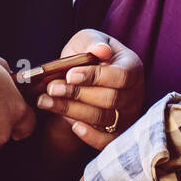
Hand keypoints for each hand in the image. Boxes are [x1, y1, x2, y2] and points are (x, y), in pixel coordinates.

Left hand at [36, 29, 143, 150]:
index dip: (95, 76)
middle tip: (51, 88)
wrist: (84, 75)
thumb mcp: (87, 40)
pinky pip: (106, 141)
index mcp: (132, 67)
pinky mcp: (117, 132)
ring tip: (46, 101)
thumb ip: (93, 42)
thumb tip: (101, 50)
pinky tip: (71, 125)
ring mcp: (127, 115)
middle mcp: (135, 93)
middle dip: (77, 94)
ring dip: (72, 111)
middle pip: (110, 99)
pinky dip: (89, 135)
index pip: (120, 76)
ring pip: (102, 118)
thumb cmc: (88, 54)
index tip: (69, 74)